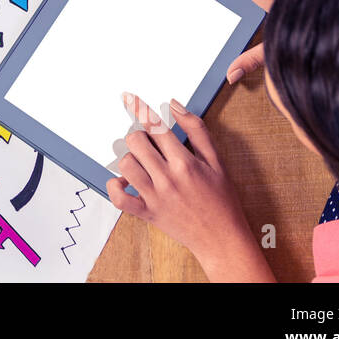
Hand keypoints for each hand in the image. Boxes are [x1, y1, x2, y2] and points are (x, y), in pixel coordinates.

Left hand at [109, 93, 273, 281]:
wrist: (223, 239)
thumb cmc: (222, 199)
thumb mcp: (216, 161)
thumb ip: (196, 130)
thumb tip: (174, 104)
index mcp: (185, 163)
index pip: (155, 127)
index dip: (140, 109)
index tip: (128, 99)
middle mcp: (167, 179)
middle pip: (135, 142)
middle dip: (138, 135)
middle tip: (146, 140)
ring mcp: (155, 197)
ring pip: (125, 165)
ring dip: (129, 158)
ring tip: (140, 160)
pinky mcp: (147, 214)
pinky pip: (119, 199)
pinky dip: (115, 187)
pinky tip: (123, 181)